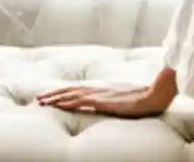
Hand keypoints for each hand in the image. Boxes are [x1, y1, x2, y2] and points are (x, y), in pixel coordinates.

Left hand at [37, 67, 177, 117]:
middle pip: (70, 90)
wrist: (155, 96)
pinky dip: (69, 102)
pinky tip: (60, 105)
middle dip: (53, 94)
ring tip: (42, 102)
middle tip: (38, 98)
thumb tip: (108, 102)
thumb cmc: (143, 97)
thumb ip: (113, 98)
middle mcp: (99, 89)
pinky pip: (82, 102)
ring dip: (56, 98)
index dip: (62, 91)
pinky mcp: (105, 102)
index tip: (49, 95)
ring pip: (72, 95)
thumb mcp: (124, 97)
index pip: (77, 89)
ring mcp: (101, 95)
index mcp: (102, 89)